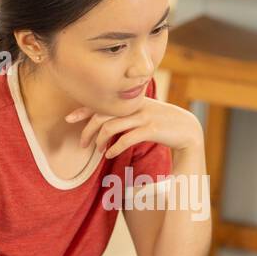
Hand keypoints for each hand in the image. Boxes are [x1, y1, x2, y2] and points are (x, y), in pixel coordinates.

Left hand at [66, 95, 202, 157]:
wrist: (188, 129)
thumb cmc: (162, 124)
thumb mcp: (143, 114)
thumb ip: (126, 115)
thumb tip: (106, 123)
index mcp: (131, 101)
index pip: (102, 102)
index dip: (84, 110)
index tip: (69, 118)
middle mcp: (135, 106)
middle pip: (102, 114)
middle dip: (88, 130)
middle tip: (82, 144)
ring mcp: (143, 116)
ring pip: (112, 126)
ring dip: (100, 140)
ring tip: (97, 151)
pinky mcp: (152, 129)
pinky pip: (127, 138)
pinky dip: (115, 147)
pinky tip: (109, 154)